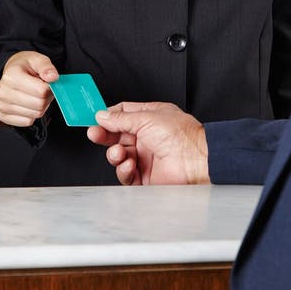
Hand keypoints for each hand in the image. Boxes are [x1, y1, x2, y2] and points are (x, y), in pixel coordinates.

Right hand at [0, 51, 57, 127]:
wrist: (11, 72)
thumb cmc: (26, 66)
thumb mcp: (37, 59)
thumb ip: (46, 67)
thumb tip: (53, 78)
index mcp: (11, 76)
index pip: (41, 91)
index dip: (50, 88)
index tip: (47, 82)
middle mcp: (2, 92)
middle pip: (39, 105)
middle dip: (46, 98)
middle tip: (43, 90)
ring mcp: (1, 105)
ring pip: (34, 115)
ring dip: (40, 107)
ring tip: (36, 95)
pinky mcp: (2, 115)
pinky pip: (27, 122)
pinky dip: (32, 114)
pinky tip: (28, 103)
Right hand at [86, 101, 208, 184]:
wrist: (195, 161)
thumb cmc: (181, 135)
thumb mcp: (146, 118)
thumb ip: (121, 118)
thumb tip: (102, 115)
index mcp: (150, 118)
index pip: (123, 114)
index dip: (108, 116)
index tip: (94, 118)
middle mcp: (147, 136)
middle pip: (118, 135)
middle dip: (105, 135)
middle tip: (94, 134)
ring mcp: (146, 156)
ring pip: (119, 154)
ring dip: (114, 153)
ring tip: (118, 153)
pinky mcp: (145, 176)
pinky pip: (125, 173)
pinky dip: (123, 169)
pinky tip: (128, 164)